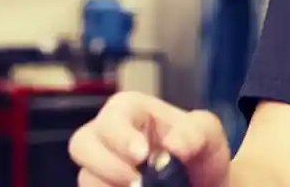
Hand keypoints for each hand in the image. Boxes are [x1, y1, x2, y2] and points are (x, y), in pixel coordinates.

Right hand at [69, 91, 230, 185]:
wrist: (202, 184)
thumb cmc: (199, 150)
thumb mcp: (207, 134)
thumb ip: (195, 133)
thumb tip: (173, 146)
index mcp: (129, 110)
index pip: (112, 116)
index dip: (121, 136)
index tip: (141, 155)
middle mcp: (107, 136)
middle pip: (81, 144)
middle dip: (107, 166)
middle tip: (138, 182)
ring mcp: (100, 166)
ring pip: (86, 177)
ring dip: (109, 186)